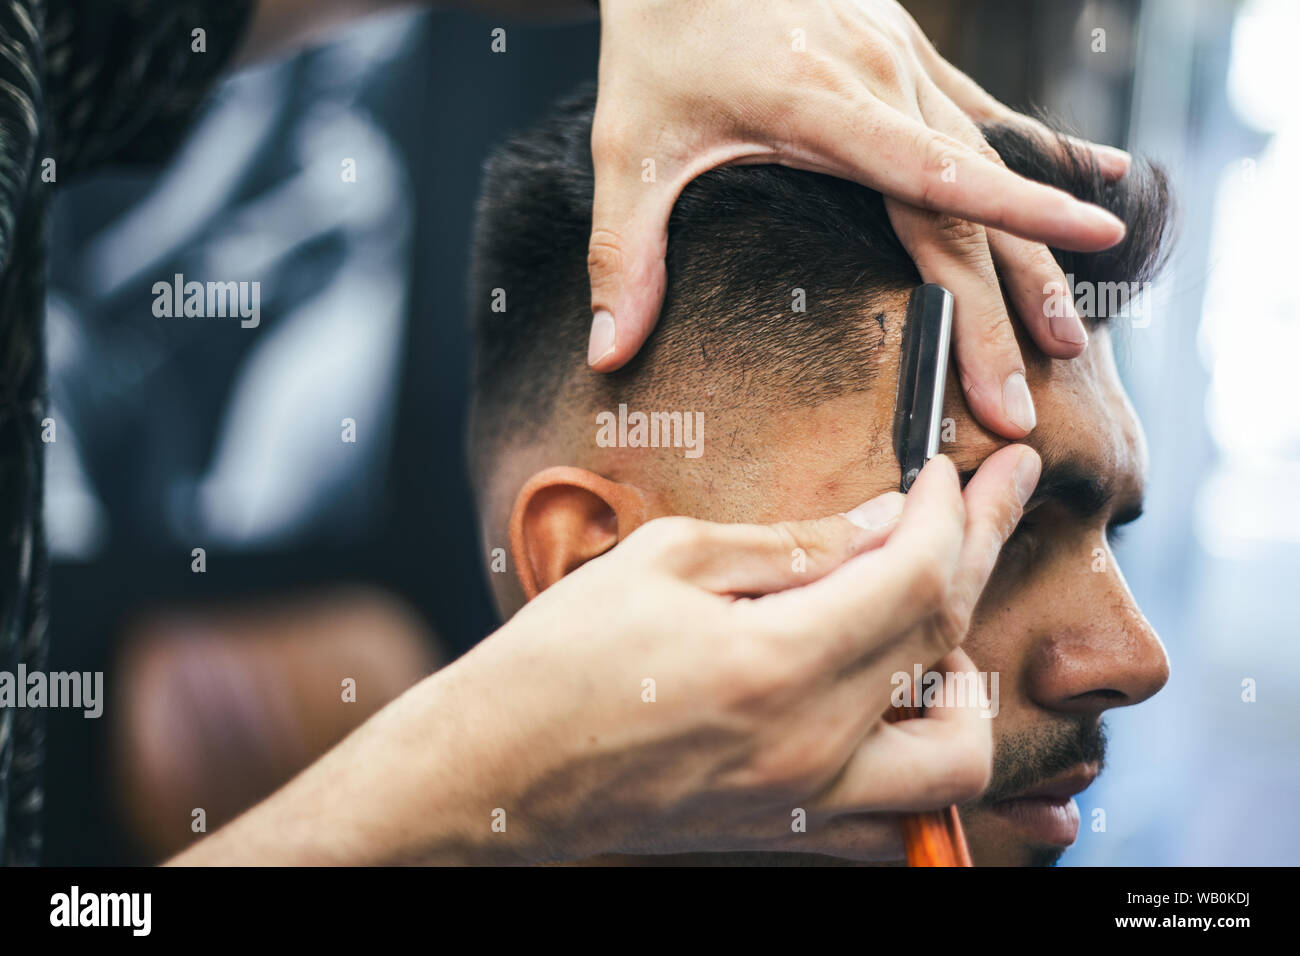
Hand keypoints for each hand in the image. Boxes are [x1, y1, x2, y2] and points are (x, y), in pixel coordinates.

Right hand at [425, 446, 1038, 862]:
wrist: (498, 776)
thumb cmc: (558, 661)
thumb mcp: (666, 562)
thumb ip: (788, 545)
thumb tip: (879, 522)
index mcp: (775, 663)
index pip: (916, 575)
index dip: (949, 510)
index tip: (948, 469)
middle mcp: (811, 744)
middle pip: (947, 637)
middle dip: (981, 546)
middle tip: (998, 490)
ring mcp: (808, 800)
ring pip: (955, 749)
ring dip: (964, 672)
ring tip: (928, 619)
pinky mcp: (792, 832)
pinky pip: (906, 812)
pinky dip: (924, 751)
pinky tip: (899, 700)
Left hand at [585, 0, 1128, 436]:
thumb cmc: (658, 34)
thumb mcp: (628, 148)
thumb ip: (624, 254)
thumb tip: (606, 353)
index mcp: (823, 107)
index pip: (935, 179)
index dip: (1012, 224)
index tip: (1081, 263)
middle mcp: (882, 82)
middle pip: (965, 207)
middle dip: (1004, 307)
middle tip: (1025, 398)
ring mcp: (903, 63)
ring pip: (989, 165)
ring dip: (1032, 250)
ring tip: (1066, 329)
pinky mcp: (906, 53)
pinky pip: (985, 113)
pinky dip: (1036, 157)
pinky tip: (1098, 180)